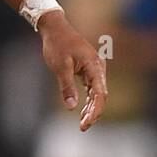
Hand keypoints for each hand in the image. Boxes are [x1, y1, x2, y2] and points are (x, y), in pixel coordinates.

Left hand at [38, 11, 107, 130]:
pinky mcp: (88, 71)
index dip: (95, 111)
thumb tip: (71, 107)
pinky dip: (88, 101)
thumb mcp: (60, 66)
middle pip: (101, 96)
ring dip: (91, 109)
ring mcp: (94, 69)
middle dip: (94, 113)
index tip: (85, 124)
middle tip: (82, 128)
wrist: (55, 28)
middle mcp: (98, 68)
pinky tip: (83, 112)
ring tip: (83, 124)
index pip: (100, 94)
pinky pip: (92, 89)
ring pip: (97, 94)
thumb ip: (66, 86)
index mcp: (94, 66)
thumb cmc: (57, 44)